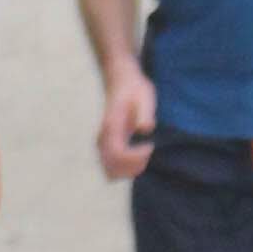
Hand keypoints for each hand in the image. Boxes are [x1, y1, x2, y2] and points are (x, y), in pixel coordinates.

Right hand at [94, 63, 157, 184]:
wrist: (120, 80)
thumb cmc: (135, 88)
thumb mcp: (145, 95)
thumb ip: (145, 113)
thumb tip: (145, 128)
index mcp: (111, 126)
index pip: (118, 154)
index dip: (135, 157)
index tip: (150, 146)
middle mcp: (102, 137)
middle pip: (111, 169)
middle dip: (132, 167)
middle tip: (147, 151)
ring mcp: (102, 143)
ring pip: (110, 172)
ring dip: (128, 170)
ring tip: (143, 154)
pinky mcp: (105, 146)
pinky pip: (111, 168)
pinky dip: (125, 169)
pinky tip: (138, 155)